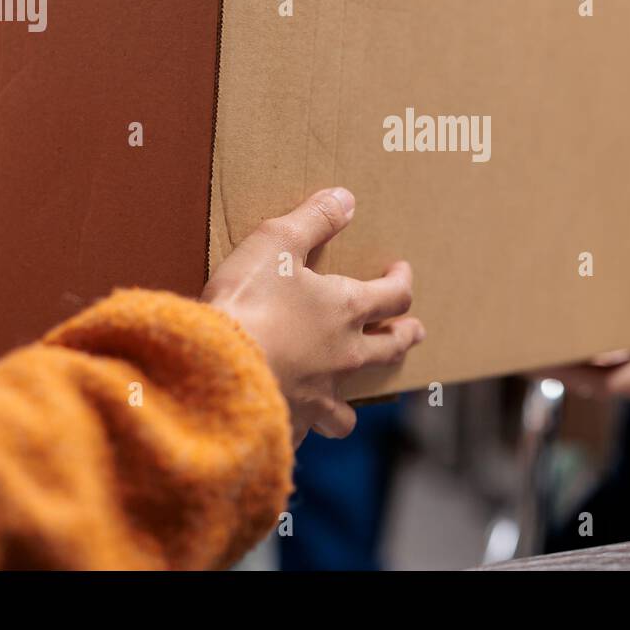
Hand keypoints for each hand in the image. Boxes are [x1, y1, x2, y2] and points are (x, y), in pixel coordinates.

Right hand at [201, 187, 422, 444]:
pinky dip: (304, 427)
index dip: (402, 281)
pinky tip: (294, 424)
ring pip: (354, 403)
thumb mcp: (277, 242)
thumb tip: (345, 198)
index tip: (400, 271)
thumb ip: (313, 219)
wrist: (216, 368)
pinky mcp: (292, 424)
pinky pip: (307, 432)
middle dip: (404, 335)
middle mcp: (345, 355)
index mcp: (346, 309)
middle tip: (413, 330)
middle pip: (390, 348)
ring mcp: (321, 395)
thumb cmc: (249, 301)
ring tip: (357, 391)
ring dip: (359, 392)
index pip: (393, 296)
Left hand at [547, 222, 629, 418]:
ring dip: (561, 358)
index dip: (561, 369)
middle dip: (548, 362)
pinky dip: (580, 353)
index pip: (596, 378)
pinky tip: (563, 328)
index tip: (530, 354)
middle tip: (511, 338)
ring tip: (528, 330)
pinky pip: (601, 367)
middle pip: (581, 379)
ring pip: (588, 376)